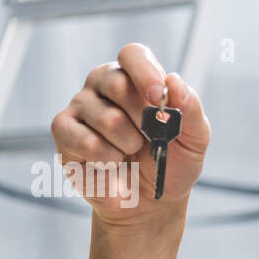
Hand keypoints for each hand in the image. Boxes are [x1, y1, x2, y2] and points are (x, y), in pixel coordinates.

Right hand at [50, 43, 209, 225]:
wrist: (151, 202)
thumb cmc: (171, 164)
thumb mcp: (194, 139)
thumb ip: (191, 109)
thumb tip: (174, 81)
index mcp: (136, 78)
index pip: (133, 55)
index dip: (145, 72)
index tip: (159, 96)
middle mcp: (104, 85)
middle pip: (117, 82)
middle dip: (144, 118)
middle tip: (152, 137)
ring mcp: (81, 106)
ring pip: (108, 118)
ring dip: (129, 144)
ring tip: (131, 153)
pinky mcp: (64, 131)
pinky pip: (87, 141)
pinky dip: (108, 159)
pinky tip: (112, 163)